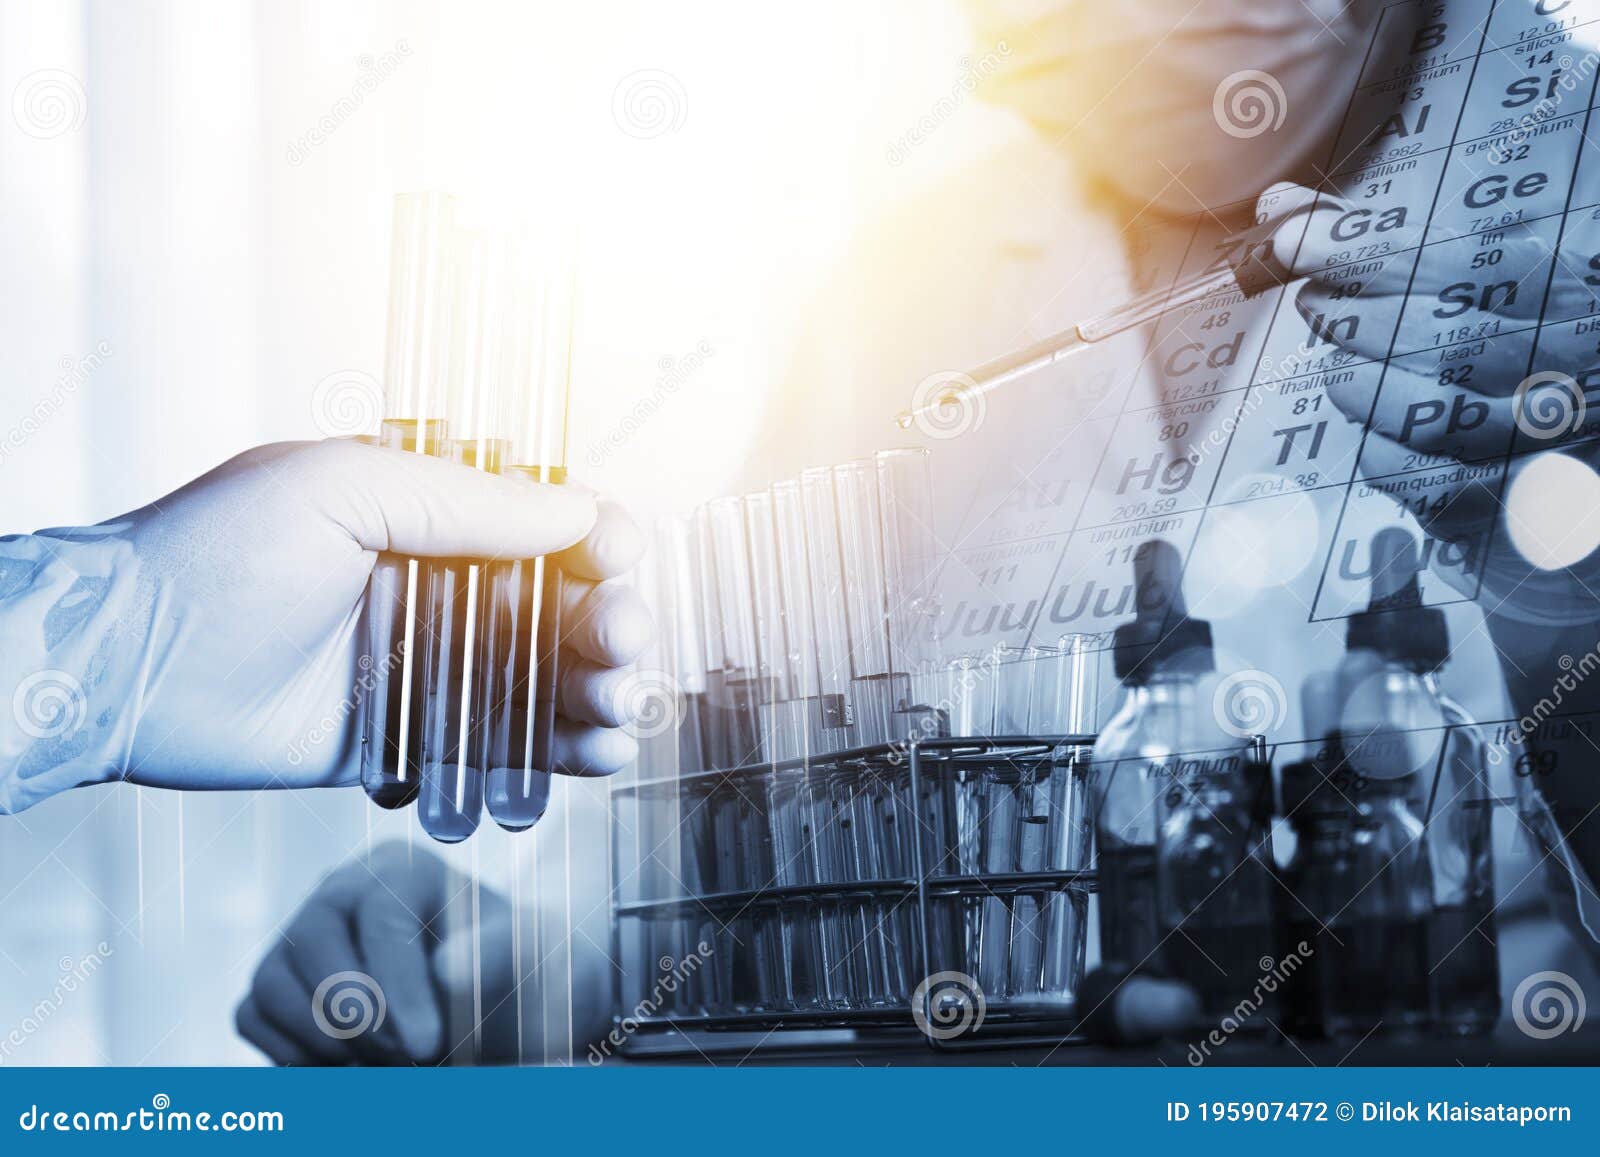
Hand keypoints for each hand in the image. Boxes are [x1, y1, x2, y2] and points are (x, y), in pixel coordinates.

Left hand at [0, 439, 651, 811]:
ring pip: (543, 676)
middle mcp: (434, 586)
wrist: (124, 666)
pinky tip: (596, 751)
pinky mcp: (409, 739)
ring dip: (597, 687)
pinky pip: (503, 744)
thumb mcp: (339, 488)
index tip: (619, 555)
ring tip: (613, 703)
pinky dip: (560, 752)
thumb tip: (578, 507)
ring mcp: (424, 665)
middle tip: (621, 638)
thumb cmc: (212, 554)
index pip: (540, 517)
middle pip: (559, 601)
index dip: (596, 535)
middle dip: (609, 618)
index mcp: (422, 513)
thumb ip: (464, 501)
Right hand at [236, 842, 516, 1064]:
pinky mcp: (275, 982)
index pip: (380, 916)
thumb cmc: (505, 970)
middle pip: (312, 941)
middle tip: (411, 1059)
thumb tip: (447, 971)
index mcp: (400, 868)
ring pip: (272, 983)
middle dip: (357, 1014)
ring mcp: (297, 935)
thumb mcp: (518, 956)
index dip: (398, 985)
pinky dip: (293, 1053)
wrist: (485, 1002)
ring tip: (389, 1066)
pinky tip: (352, 1068)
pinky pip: (252, 1016)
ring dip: (326, 1040)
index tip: (427, 1044)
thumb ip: (493, 956)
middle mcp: (338, 890)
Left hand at [1261, 181, 1599, 624]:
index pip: (1452, 261)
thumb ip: (1380, 242)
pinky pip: (1413, 474)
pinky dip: (1373, 444)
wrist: (1573, 439)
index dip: (1359, 248)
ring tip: (1342, 363)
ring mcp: (1535, 438)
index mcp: (1563, 292)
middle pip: (1432, 333)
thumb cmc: (1514, 343)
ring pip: (1422, 409)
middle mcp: (1561, 363)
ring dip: (1357, 380)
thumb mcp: (1473, 275)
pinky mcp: (1501, 498)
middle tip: (1317, 302)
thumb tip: (1283, 210)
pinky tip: (1372, 422)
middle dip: (1350, 315)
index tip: (1292, 237)